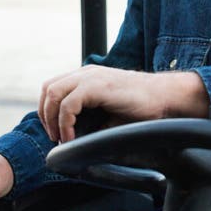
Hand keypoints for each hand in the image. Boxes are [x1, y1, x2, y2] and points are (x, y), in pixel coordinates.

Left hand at [38, 65, 208, 142]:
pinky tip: (72, 137)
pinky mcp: (98, 85)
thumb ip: (90, 117)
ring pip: (53, 93)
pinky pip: (68, 104)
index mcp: (88, 76)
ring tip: (61, 138)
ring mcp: (91, 76)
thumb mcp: (108, 110)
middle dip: (46, 115)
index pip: (54, 87)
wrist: (164, 97)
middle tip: (54, 136)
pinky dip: (65, 123)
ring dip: (52, 119)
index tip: (55, 131)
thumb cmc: (141, 106)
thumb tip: (74, 138)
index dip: (48, 110)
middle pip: (48, 88)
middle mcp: (87, 72)